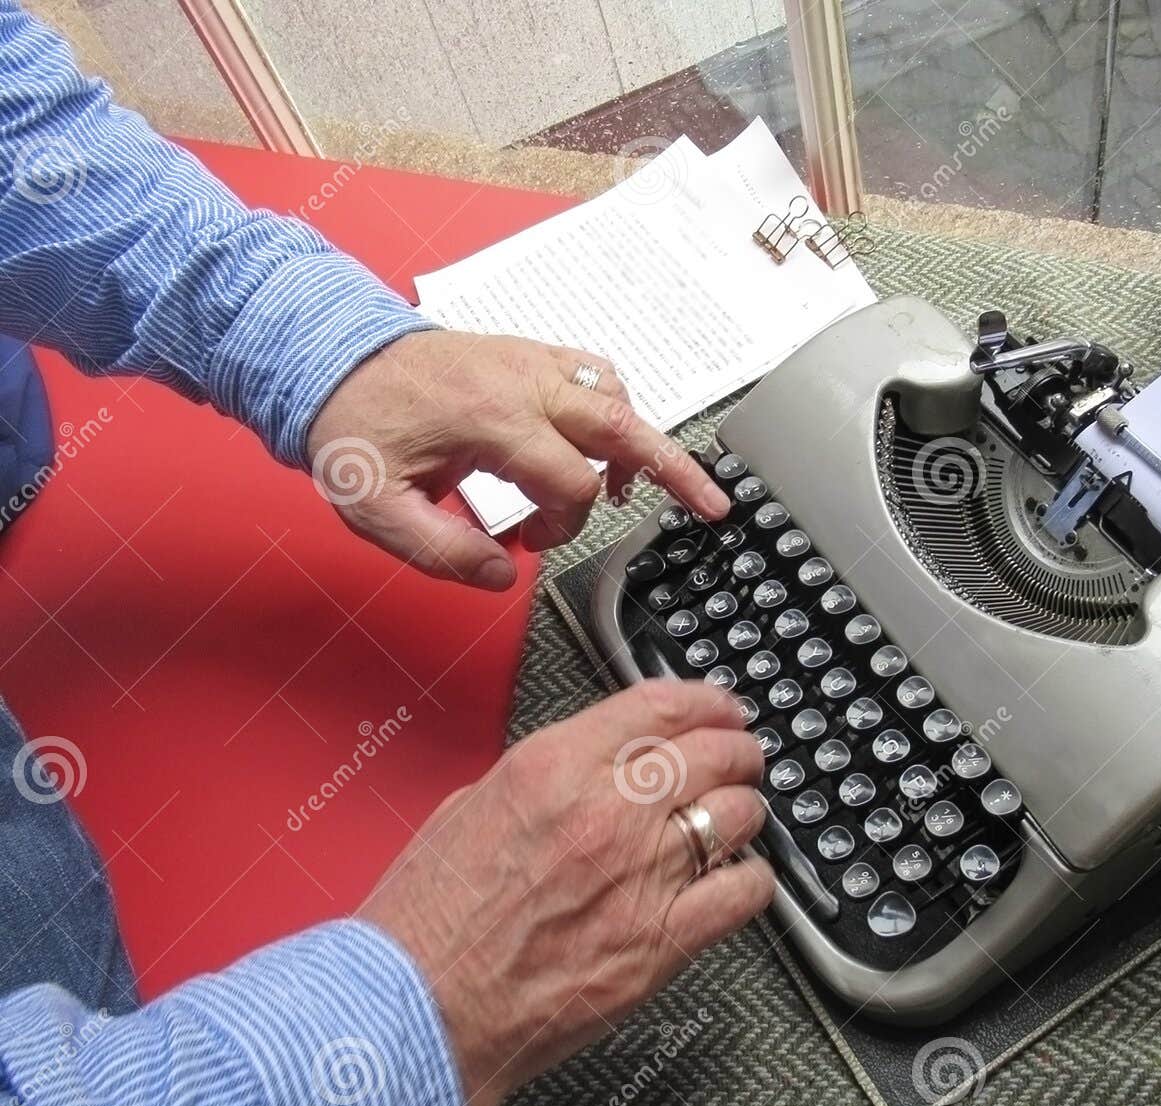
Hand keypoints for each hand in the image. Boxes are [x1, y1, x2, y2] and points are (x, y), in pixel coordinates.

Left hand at [305, 331, 728, 590]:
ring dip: (641, 441)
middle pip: (624, 427)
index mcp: (493, 420)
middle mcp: (524, 383)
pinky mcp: (526, 354)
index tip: (531, 543)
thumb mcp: (374, 506)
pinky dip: (615, 406)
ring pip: (616, 395)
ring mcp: (529, 362)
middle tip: (713, 507)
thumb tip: (502, 575)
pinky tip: (607, 440)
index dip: (564, 527)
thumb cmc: (352, 426)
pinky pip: (593, 372)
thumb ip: (439, 550)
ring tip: (652, 484)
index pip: (571, 484)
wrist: (325, 355)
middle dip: (675, 470)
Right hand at [360, 680, 773, 1105]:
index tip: (721, 708)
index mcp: (552, 768)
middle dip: (738, 751)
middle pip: (714, 753)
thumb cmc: (427, 922)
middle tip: (741, 760)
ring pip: (739, 815)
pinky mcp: (660, 942)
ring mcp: (640, 876)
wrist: (414, 1009)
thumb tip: (592, 765)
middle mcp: (606, 812)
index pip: (661, 707)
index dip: (707, 701)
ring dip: (745, 812)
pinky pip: (743, 893)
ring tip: (737, 820)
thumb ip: (543, 778)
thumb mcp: (469, 808)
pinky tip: (737, 881)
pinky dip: (753, 880)